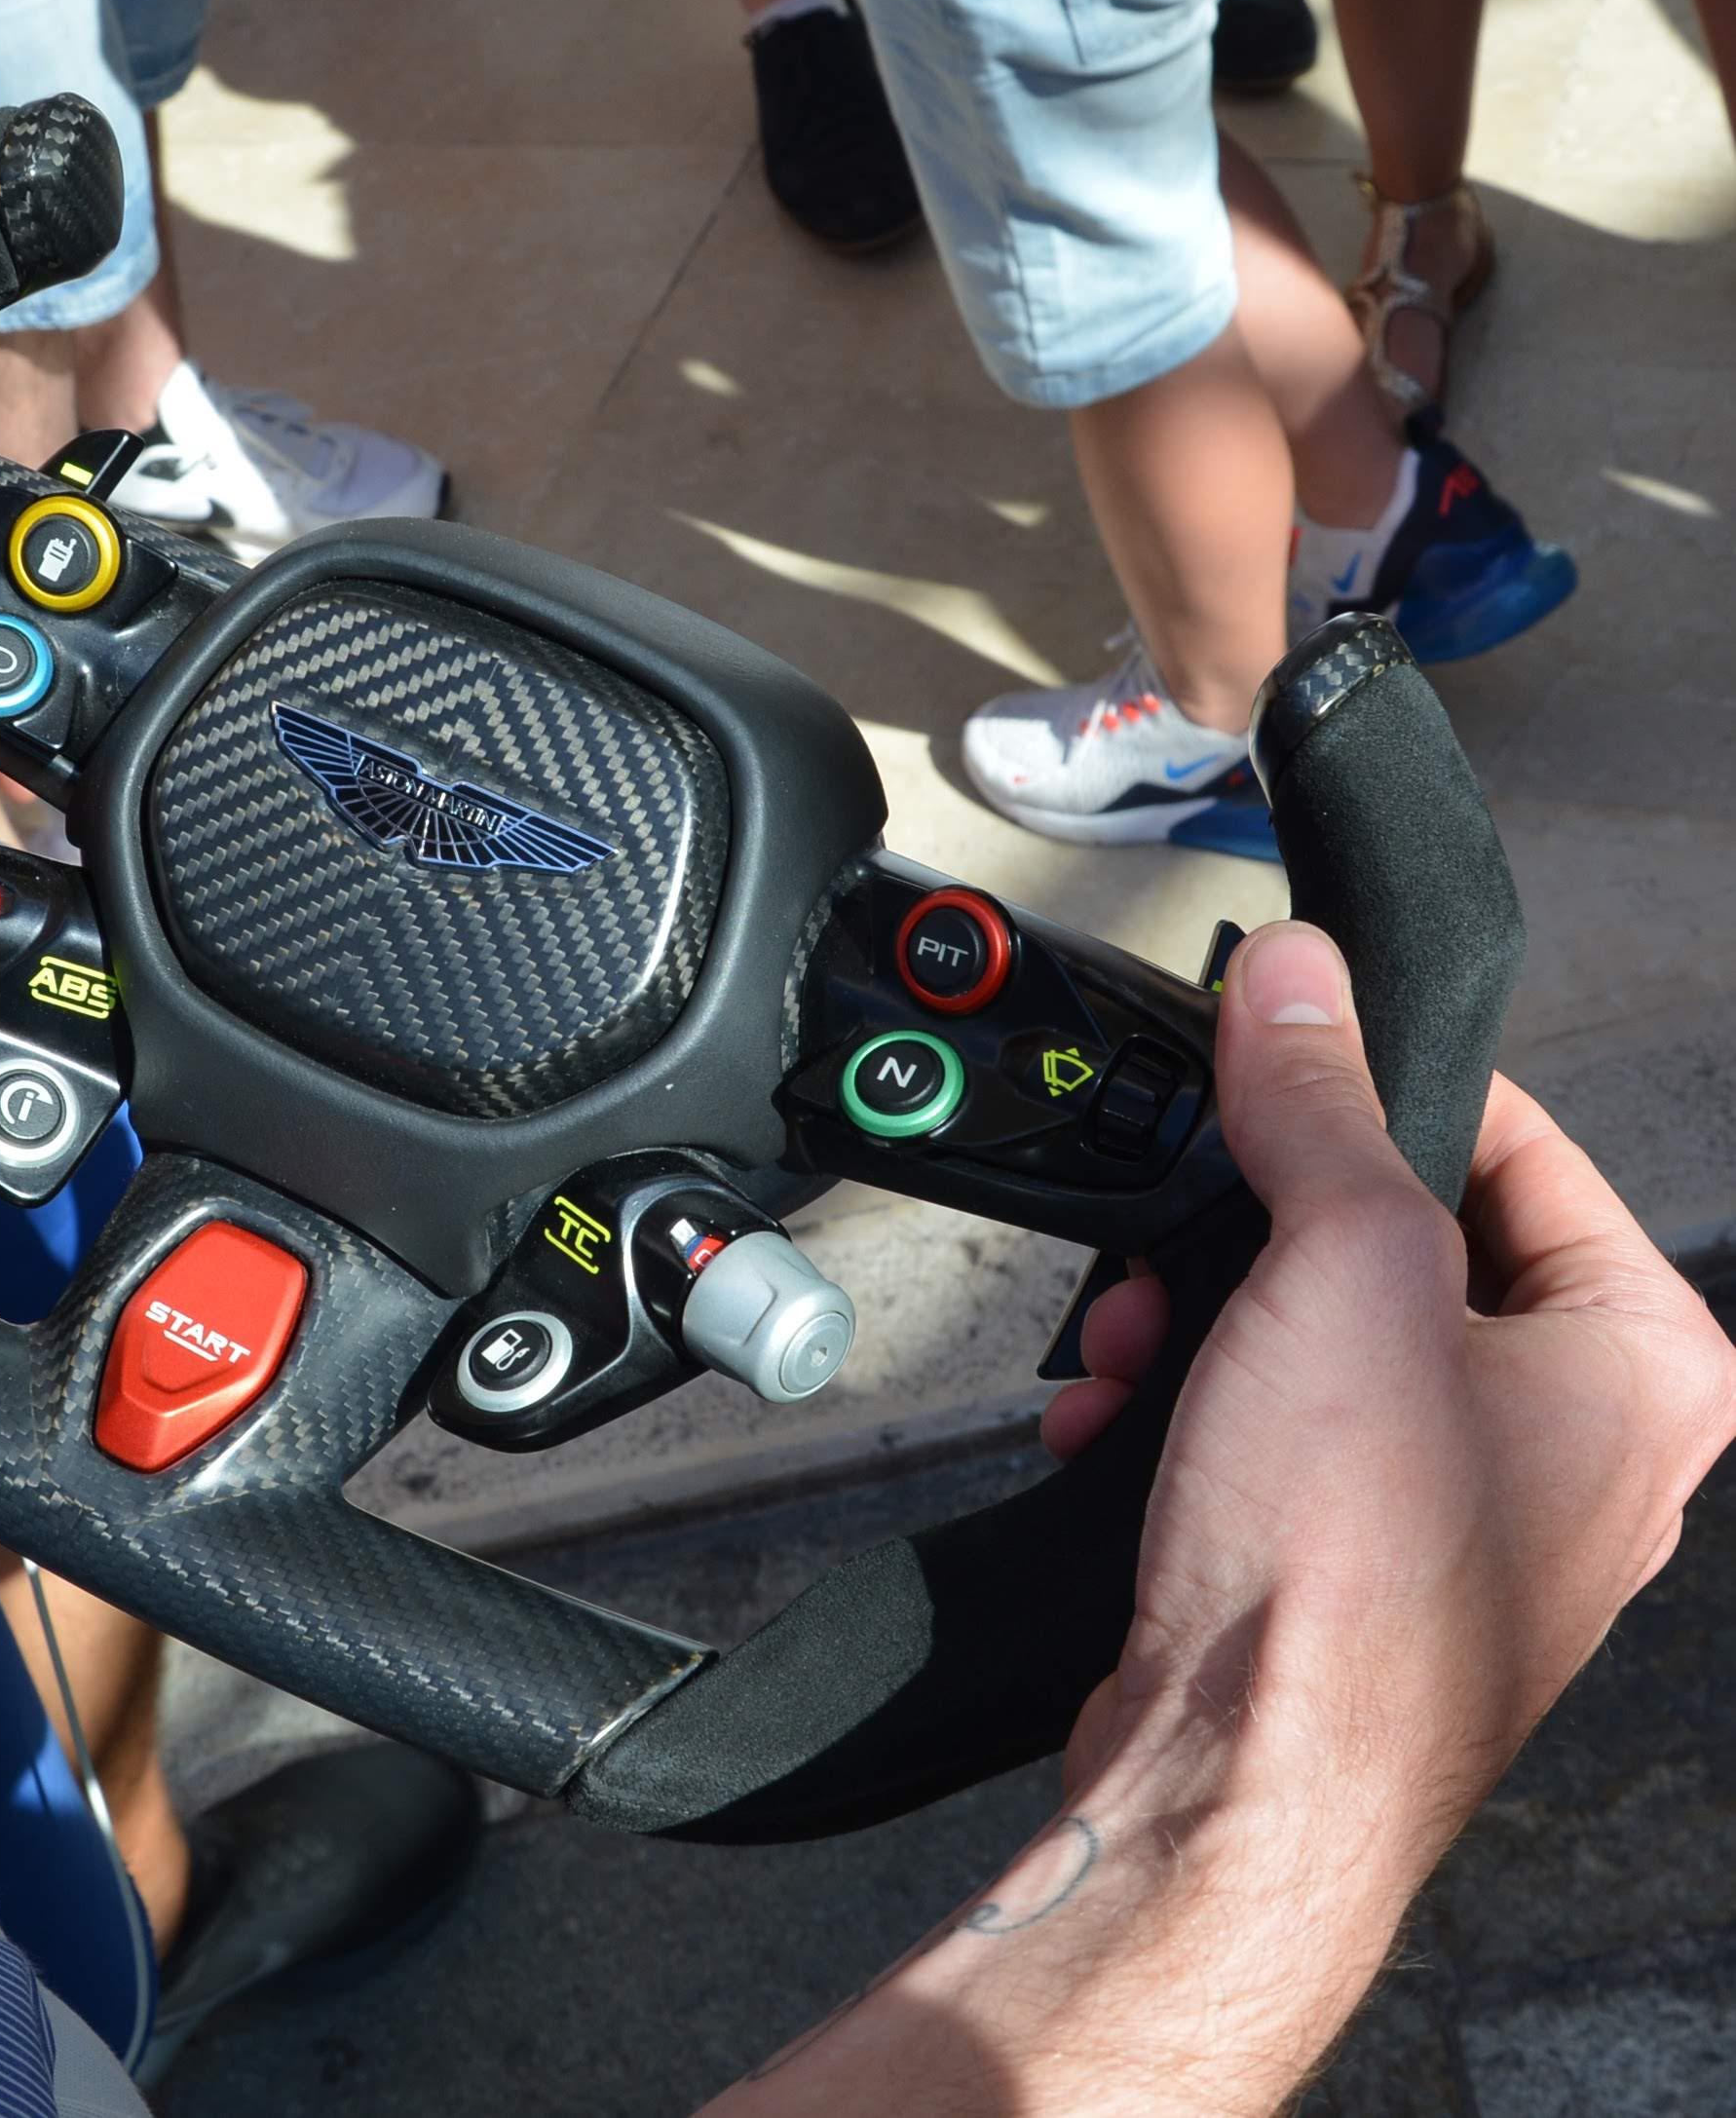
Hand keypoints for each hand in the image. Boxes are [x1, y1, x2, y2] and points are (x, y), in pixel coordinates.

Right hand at [714, 923, 1733, 2117]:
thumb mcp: (1344, 1266)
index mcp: (1642, 1360)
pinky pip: (1278, 1429)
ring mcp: (1470, 1514)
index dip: (1371, 1088)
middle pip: (1398, 1238)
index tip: (1268, 1058)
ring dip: (1197, 1323)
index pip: (1513, 1139)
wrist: (1234, 1793)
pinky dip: (1190, 1411)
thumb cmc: (1342, 1569)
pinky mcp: (1360, 1566)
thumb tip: (1299, 973)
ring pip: (1318, 1334)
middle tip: (1178, 1239)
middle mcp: (1577, 1440)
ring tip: (1131, 1351)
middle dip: (1249, 1232)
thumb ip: (1321, 1101)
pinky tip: (1124, 1428)